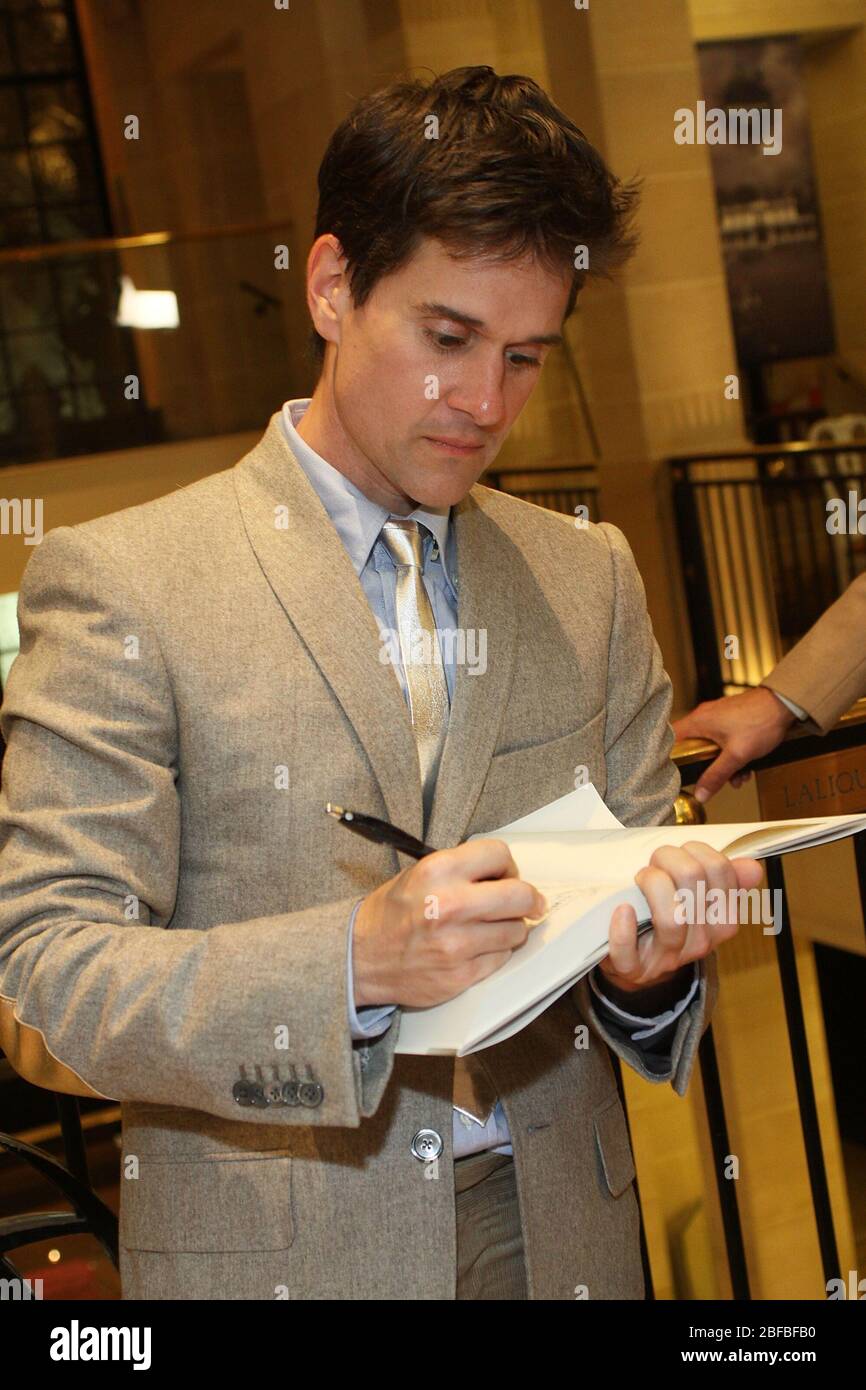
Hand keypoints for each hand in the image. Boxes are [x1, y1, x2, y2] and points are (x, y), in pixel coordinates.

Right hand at [352, 839, 546, 1008]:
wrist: (360, 958)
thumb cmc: (391, 915)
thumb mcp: (419, 874)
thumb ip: (462, 870)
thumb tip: (505, 876)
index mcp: (437, 871)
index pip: (498, 854)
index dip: (507, 865)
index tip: (506, 876)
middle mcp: (449, 905)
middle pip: (520, 894)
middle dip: (529, 898)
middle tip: (528, 902)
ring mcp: (457, 943)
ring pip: (517, 930)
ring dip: (512, 928)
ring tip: (493, 927)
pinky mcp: (461, 974)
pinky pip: (501, 958)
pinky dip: (496, 952)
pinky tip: (478, 947)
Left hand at [596, 841, 763, 994]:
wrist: (637, 962)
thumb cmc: (667, 918)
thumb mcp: (699, 898)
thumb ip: (727, 880)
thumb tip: (754, 866)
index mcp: (722, 922)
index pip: (720, 870)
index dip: (694, 850)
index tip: (680, 854)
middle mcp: (700, 942)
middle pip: (692, 882)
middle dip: (667, 858)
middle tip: (654, 863)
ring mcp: (667, 958)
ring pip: (671, 917)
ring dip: (650, 884)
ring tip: (640, 879)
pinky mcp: (632, 968)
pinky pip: (628, 949)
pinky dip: (623, 928)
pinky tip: (623, 910)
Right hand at [671, 687, 797, 802]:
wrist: (785, 705)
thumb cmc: (760, 721)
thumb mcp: (736, 755)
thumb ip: (716, 776)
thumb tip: (701, 793)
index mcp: (699, 721)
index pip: (671, 739)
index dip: (670, 756)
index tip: (675, 770)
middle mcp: (705, 716)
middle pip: (693, 746)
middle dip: (706, 766)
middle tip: (713, 778)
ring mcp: (719, 716)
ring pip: (712, 746)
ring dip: (724, 764)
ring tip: (739, 775)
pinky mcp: (731, 719)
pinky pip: (724, 741)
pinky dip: (733, 754)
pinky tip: (746, 765)